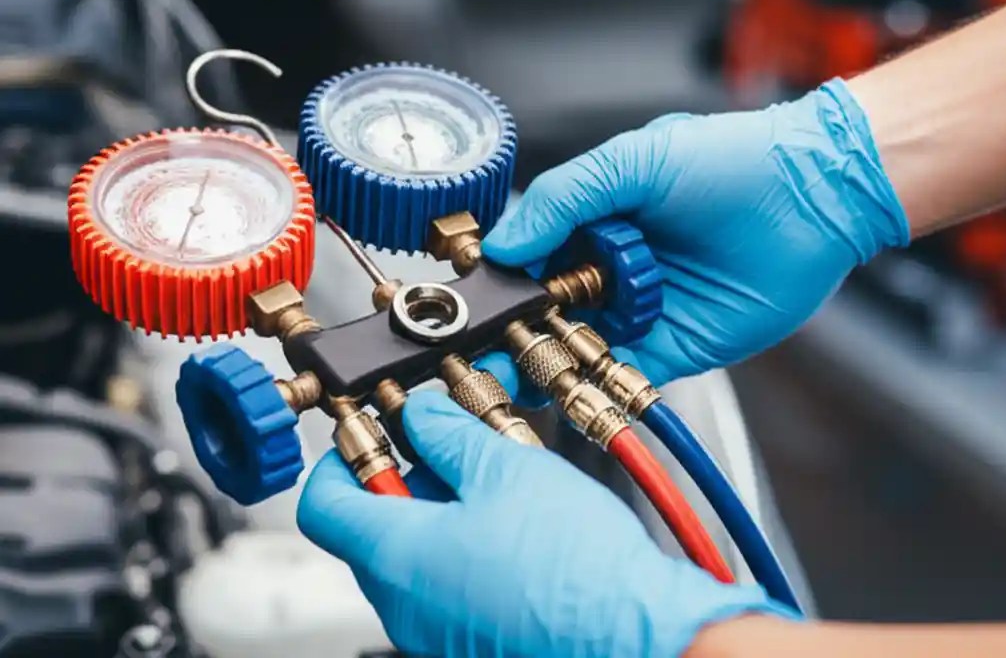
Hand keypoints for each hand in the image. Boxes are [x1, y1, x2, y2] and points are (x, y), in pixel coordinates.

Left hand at [296, 358, 783, 657]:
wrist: (638, 633)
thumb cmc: (579, 567)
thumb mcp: (510, 468)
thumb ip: (451, 434)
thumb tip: (423, 415)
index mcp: (396, 556)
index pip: (321, 501)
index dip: (342, 455)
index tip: (372, 429)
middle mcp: (404, 605)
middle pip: (370, 527)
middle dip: (409, 474)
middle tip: (453, 441)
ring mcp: (436, 632)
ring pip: (415, 556)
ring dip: (444, 509)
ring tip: (499, 479)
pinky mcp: (472, 642)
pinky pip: (449, 587)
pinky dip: (468, 548)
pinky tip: (516, 524)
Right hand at [483, 79, 908, 385]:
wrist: (813, 194)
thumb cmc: (734, 163)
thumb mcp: (633, 161)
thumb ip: (564, 199)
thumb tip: (504, 243)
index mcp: (596, 220)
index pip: (529, 259)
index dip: (500, 282)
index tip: (469, 303)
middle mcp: (613, 271)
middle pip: (544, 312)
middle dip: (510, 334)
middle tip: (481, 351)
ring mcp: (642, 312)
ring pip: (575, 349)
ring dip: (542, 365)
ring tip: (510, 373)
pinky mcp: (675, 347)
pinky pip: (624, 375)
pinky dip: (593, 388)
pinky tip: (565, 390)